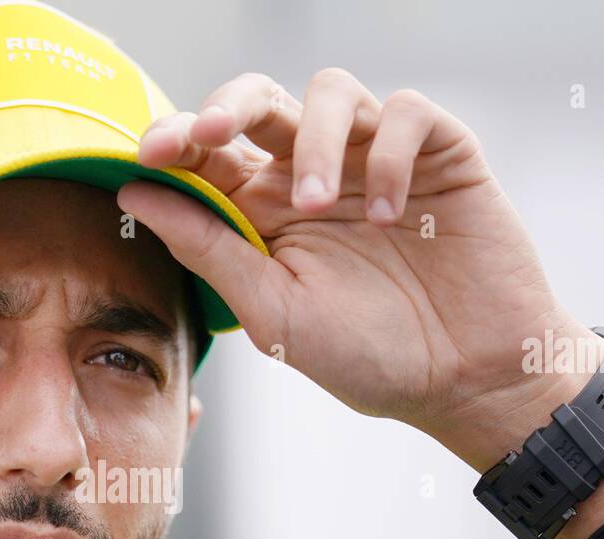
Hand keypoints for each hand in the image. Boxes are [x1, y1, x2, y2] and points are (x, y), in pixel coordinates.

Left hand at [118, 69, 601, 471]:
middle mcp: (317, 177)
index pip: (211, 155)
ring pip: (332, 92)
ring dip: (317, 139)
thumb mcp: (274, 313)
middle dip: (229, 103)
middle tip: (212, 131)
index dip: (177, 141)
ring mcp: (378, 161)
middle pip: (261, 101)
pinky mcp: (440, 155)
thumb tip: (134, 195)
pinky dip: (392, 154)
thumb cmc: (371, 358)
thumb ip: (208, 250)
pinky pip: (408, 113)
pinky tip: (393, 215)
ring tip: (321, 204)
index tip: (149, 156)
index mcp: (267, 215)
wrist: (469, 381)